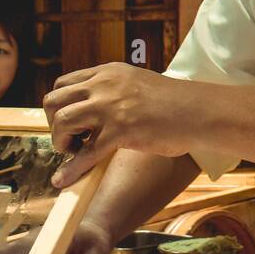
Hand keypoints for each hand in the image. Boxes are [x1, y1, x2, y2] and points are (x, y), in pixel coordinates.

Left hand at [44, 63, 194, 187]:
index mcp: (109, 73)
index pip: (64, 83)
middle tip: (69, 139)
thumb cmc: (177, 104)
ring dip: (60, 141)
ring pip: (62, 121)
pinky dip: (71, 170)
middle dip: (54, 123)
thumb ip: (117, 92)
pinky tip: (64, 181)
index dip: (61, 105)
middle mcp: (105, 85)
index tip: (70, 123)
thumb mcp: (139, 85)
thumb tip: (101, 112)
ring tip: (74, 152)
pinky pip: (85, 153)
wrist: (200, 112)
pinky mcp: (120, 131)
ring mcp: (111, 106)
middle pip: (54, 100)